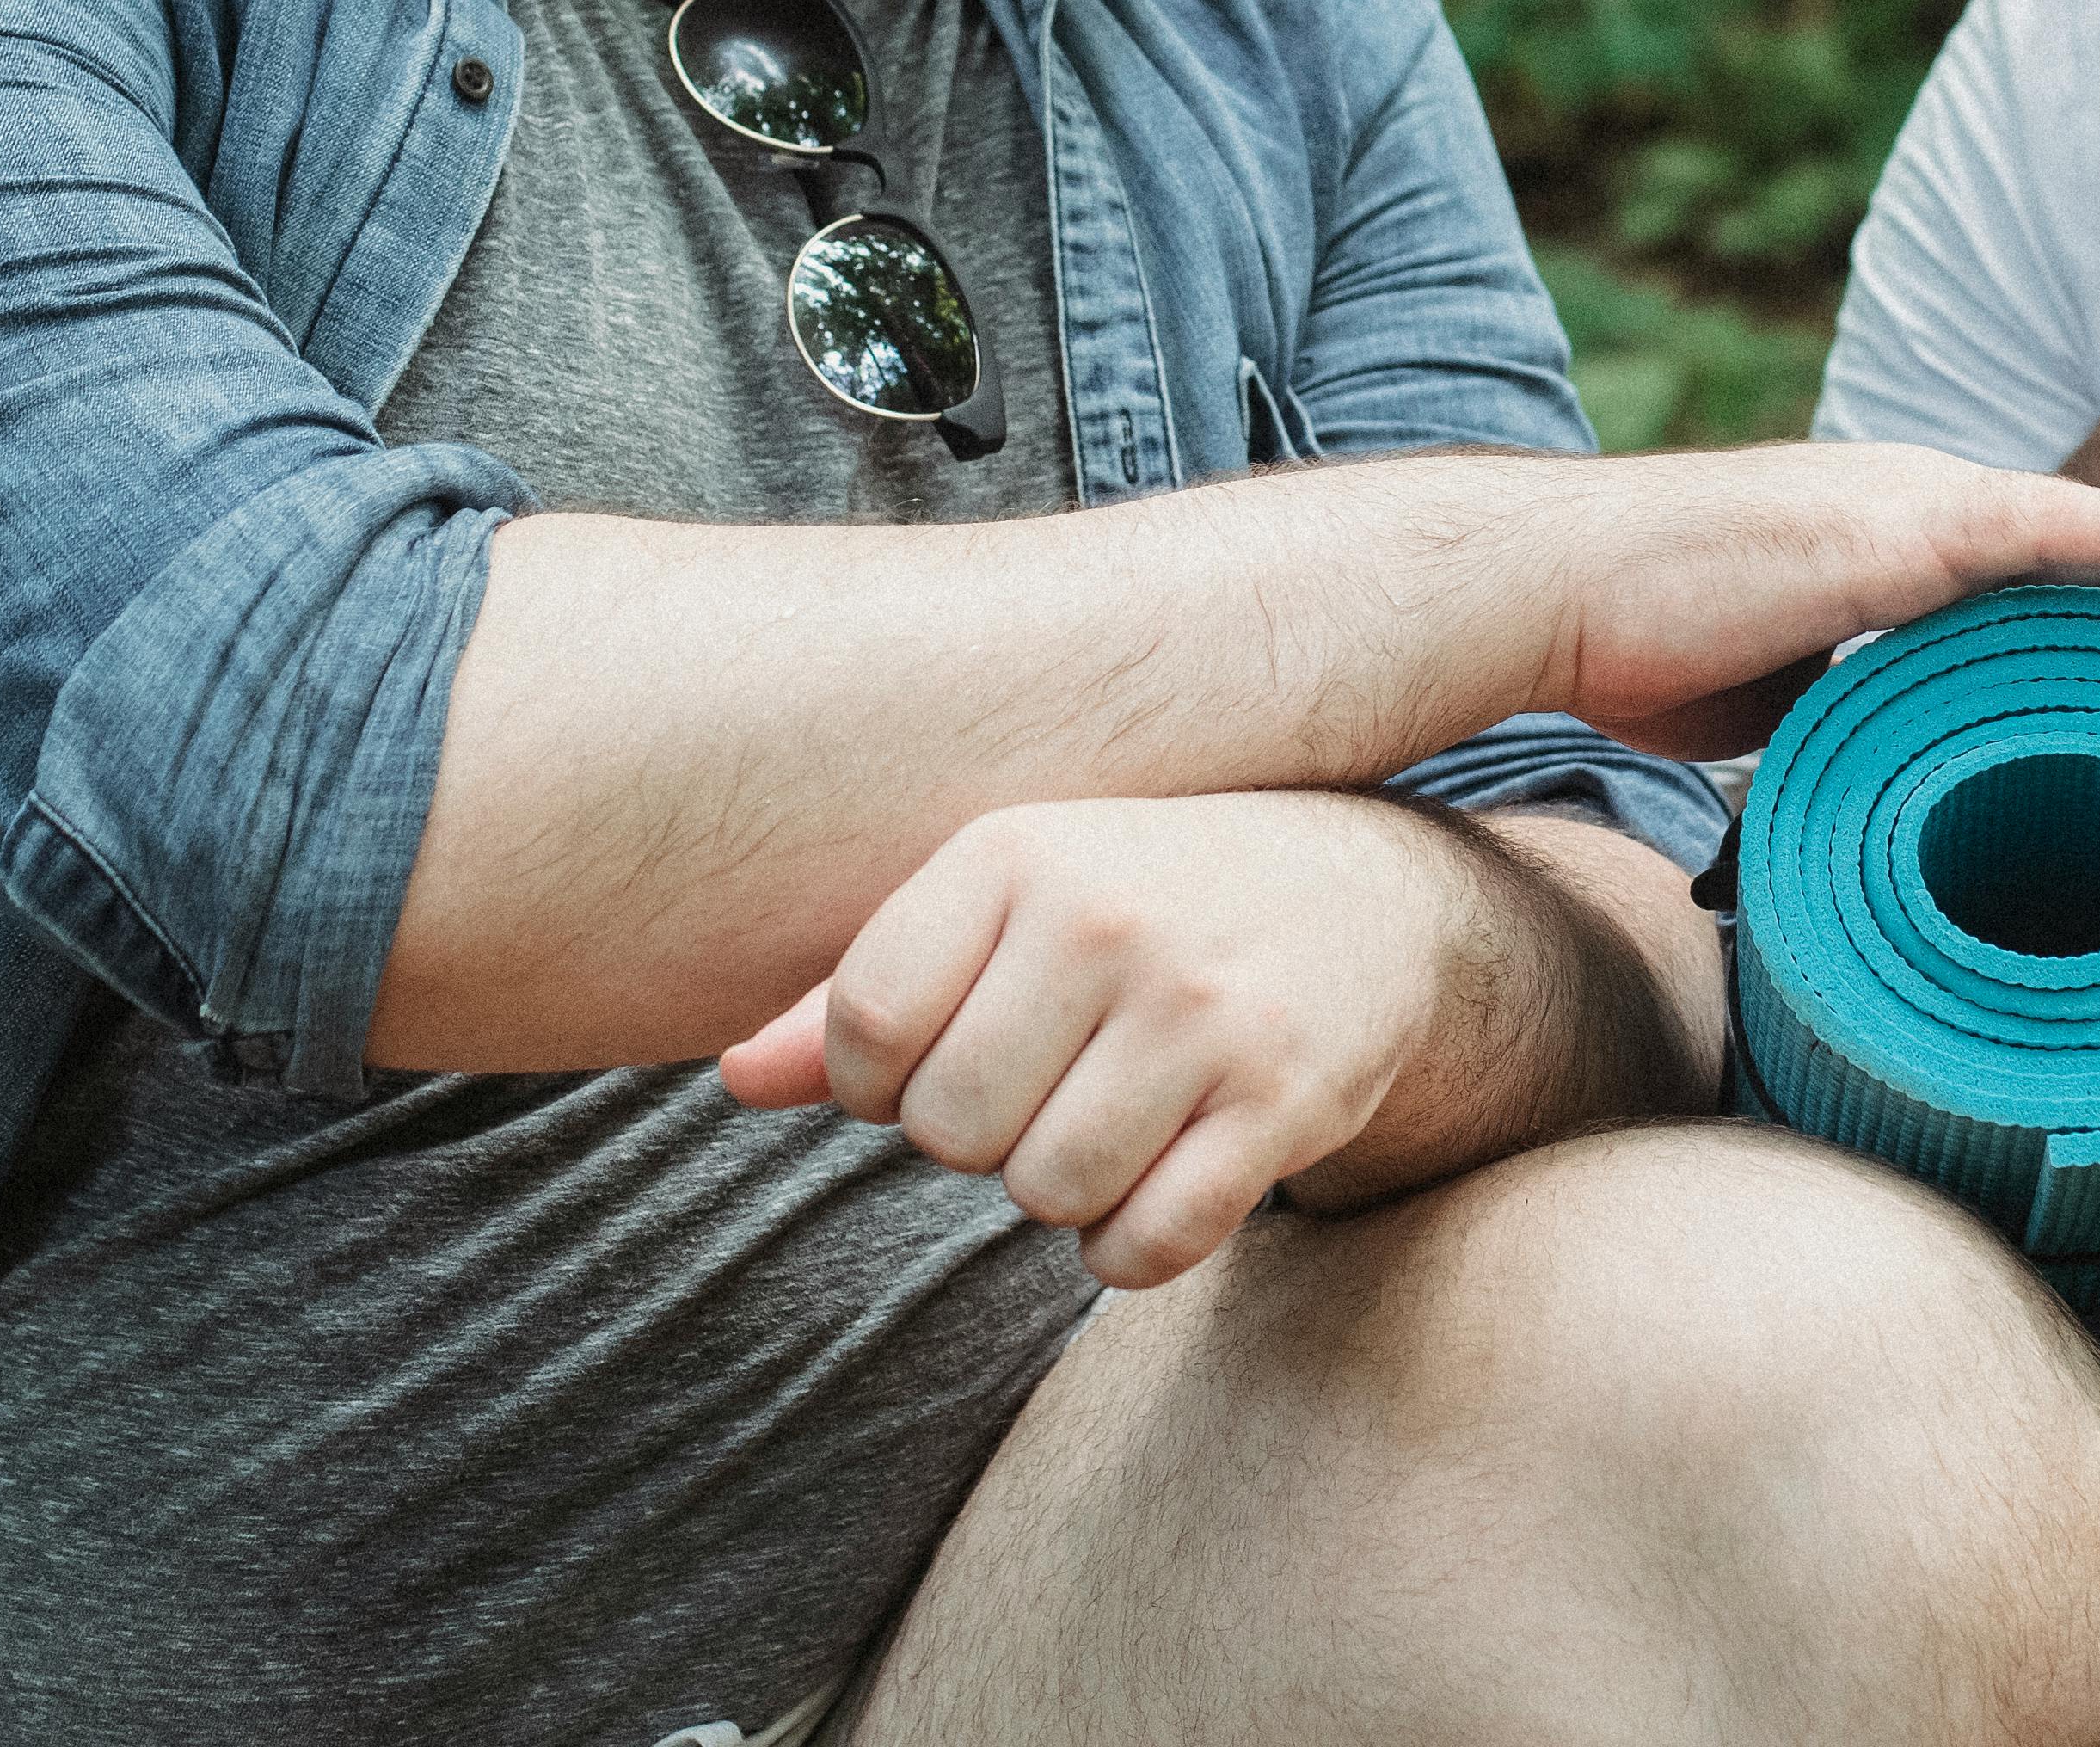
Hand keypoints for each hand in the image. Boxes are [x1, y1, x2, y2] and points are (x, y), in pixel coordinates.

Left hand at [718, 789, 1487, 1288]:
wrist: (1368, 896)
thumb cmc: (1141, 899)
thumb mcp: (1004, 901)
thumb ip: (860, 989)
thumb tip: (732, 1079)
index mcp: (1018, 852)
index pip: (862, 1028)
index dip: (873, 1083)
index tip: (933, 1060)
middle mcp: (1107, 920)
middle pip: (947, 1129)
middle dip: (978, 1137)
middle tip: (1045, 1084)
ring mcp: (1204, 1012)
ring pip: (1044, 1195)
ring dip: (1062, 1188)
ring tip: (1110, 1116)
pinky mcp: (1285, 1100)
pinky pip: (1146, 1247)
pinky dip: (1136, 1244)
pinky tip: (1166, 1171)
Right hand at [1541, 440, 2099, 756]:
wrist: (1554, 592)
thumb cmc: (1639, 639)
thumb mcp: (1770, 680)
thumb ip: (1839, 699)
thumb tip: (1869, 764)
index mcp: (1893, 545)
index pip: (2050, 575)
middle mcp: (1918, 510)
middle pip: (2098, 547)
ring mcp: (1909, 512)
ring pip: (2093, 535)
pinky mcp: (1893, 533)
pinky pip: (2042, 535)